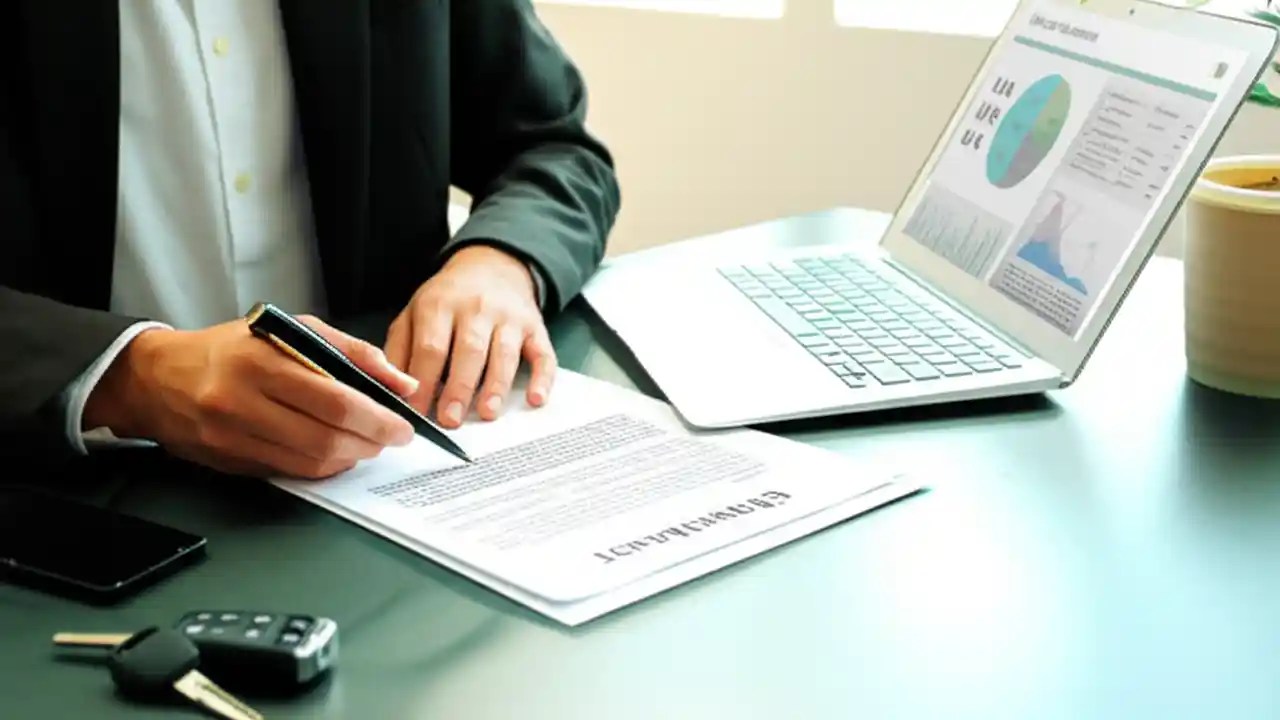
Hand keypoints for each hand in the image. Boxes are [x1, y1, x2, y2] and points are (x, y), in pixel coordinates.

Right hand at [83, 316, 418, 478]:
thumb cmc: (232, 349)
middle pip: (325, 437)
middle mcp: (243, 400)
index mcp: (262, 360)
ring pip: (309, 462)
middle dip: (370, 443)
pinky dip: (321, 467)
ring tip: (366, 445)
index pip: (335, 400)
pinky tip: (334, 454)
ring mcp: (232, 436)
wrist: (159, 378)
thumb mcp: (292, 330)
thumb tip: (401, 383)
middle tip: (390, 439)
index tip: (401, 426)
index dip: (377, 419)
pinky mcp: (228, 461)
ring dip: (349, 459)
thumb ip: (352, 353)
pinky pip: (289, 472)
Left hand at [384, 245, 555, 427]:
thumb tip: (391, 389)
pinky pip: (542, 353)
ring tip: (486, 413)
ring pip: (505, 353)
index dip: (423, 382)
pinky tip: (536, 398)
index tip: (416, 412)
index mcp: (440, 305)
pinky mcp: (535, 327)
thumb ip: (399, 349)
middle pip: (468, 351)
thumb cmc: (449, 299)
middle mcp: (476, 309)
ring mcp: (509, 318)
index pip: (431, 347)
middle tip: (450, 420)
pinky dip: (543, 377)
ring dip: (496, 385)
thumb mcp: (414, 313)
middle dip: (459, 387)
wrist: (493, 266)